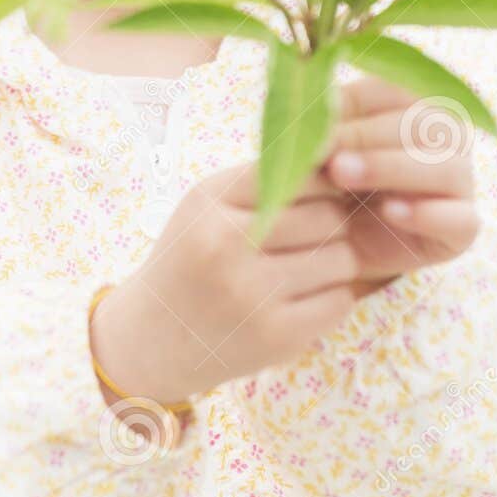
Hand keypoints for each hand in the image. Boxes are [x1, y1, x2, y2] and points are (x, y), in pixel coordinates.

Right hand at [92, 156, 373, 405]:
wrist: (153, 339)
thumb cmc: (191, 263)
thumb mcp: (207, 209)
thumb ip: (263, 182)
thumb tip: (340, 156)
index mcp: (210, 200)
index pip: (296, 172)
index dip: (325, 181)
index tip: (325, 193)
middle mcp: (226, 242)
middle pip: (328, 217)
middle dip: (332, 227)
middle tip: (311, 240)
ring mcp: (252, 293)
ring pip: (343, 259)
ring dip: (336, 264)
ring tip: (304, 272)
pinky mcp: (276, 336)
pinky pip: (340, 301)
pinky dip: (331, 299)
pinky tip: (301, 301)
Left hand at [321, 75, 482, 287]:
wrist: (338, 243)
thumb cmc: (328, 182)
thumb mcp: (320, 151)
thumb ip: (321, 127)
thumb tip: (313, 113)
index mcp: (413, 105)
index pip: (392, 91)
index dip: (354, 105)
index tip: (314, 122)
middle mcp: (446, 138)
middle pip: (423, 125)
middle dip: (366, 138)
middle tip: (326, 154)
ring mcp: (460, 183)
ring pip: (447, 168)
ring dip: (391, 169)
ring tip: (341, 175)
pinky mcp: (461, 230)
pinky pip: (461, 219)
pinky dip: (427, 214)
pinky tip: (390, 212)